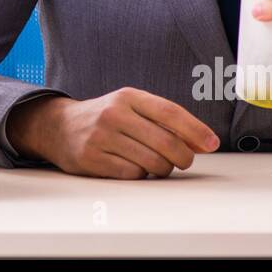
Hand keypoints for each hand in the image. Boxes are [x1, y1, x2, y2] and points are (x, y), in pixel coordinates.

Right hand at [12, 87, 220, 178]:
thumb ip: (164, 121)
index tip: (212, 143)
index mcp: (128, 96)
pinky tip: (133, 166)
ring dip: (162, 168)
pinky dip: (140, 175)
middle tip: (184, 161)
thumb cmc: (106, 118)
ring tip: (155, 163)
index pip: (170, 112)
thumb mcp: (131, 107)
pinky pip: (133, 175)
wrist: (59, 127)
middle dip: (183, 157)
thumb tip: (204, 142)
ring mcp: (102, 137)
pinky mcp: (92, 159)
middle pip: (166, 143)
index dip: (196, 130)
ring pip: (153, 163)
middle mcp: (114, 114)